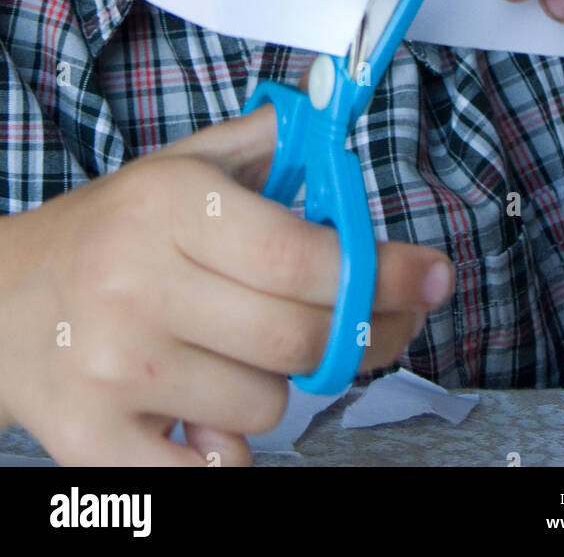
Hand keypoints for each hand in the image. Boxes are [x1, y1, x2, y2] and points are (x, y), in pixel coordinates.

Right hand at [0, 104, 454, 466]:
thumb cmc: (104, 233)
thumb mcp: (176, 166)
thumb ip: (262, 144)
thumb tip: (337, 129)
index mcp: (167, 206)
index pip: (303, 257)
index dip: (383, 273)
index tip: (430, 279)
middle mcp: (138, 284)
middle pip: (298, 338)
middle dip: (354, 334)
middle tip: (368, 324)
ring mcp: (114, 370)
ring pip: (266, 404)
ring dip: (276, 384)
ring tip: (236, 351)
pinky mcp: (94, 442)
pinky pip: (212, 473)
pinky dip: (228, 452)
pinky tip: (205, 414)